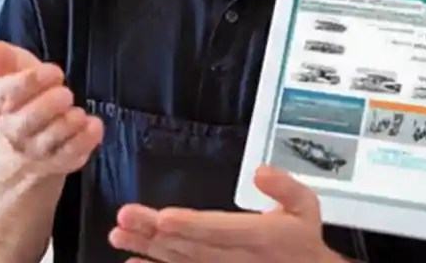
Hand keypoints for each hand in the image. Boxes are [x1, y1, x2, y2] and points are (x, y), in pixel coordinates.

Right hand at [0, 40, 102, 176]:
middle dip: (47, 106)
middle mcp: (14, 129)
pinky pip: (70, 155)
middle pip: (25, 122)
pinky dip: (84, 141)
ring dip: (65, 126)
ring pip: (47, 141)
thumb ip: (5, 59)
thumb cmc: (25, 98)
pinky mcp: (59, 160)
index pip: (7, 94)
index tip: (54, 71)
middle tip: (66, 93)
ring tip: (78, 113)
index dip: (29, 82)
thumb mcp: (15, 72)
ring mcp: (36, 148)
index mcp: (0, 102)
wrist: (27, 143)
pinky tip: (94, 125)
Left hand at [108, 165, 343, 262]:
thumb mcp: (306, 209)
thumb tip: (261, 171)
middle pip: (190, 246)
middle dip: (155, 233)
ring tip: (119, 235)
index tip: (163, 218)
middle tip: (126, 219)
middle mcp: (236, 257)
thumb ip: (285, 188)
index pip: (219, 230)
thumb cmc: (301, 243)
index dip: (191, 225)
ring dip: (147, 249)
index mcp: (259, 237)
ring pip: (179, 261)